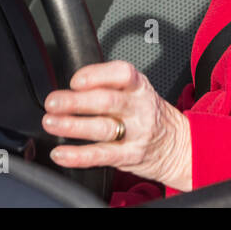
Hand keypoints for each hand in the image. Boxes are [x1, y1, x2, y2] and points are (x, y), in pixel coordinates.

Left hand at [41, 60, 192, 191]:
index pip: (121, 73)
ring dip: (73, 126)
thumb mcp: (136, 91)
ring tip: (52, 123)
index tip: (75, 80)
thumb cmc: (148, 114)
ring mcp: (136, 133)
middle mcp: (138, 107)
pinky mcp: (130, 156)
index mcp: (139, 87)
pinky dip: (78, 156)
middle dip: (76, 101)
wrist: (178, 145)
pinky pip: (102, 155)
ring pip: (102, 128)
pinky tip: (61, 153)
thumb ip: (108, 86)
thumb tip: (69, 88)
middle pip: (107, 101)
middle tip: (53, 102)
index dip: (97, 75)